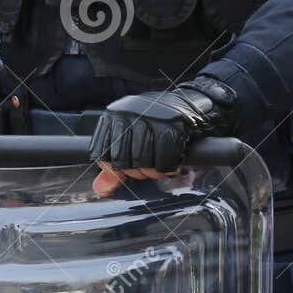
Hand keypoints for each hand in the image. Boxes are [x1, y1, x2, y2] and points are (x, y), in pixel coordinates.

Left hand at [89, 79, 239, 196]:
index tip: (129, 168)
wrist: (192, 104)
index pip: (101, 153)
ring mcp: (149, 117)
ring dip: (154, 172)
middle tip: (148, 168)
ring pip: (142, 162)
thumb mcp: (132, 141)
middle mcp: (127, 113)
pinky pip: (163, 161)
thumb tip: (100, 189)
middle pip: (122, 161)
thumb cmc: (158, 126)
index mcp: (113, 115)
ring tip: (160, 167)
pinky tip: (172, 164)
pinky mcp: (170, 125)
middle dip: (137, 172)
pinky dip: (168, 168)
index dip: (115, 169)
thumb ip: (115, 167)